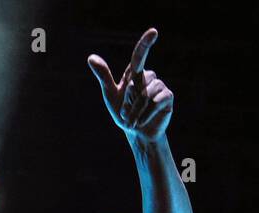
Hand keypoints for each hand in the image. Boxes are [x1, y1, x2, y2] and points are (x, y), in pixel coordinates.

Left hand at [87, 28, 172, 142]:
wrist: (138, 133)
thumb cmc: (124, 114)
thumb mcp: (110, 94)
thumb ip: (104, 76)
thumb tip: (91, 57)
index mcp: (135, 74)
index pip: (139, 55)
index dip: (146, 42)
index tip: (154, 32)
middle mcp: (148, 77)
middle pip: (135, 85)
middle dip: (128, 102)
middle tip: (126, 114)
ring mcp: (160, 86)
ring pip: (145, 95)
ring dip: (136, 111)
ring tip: (134, 120)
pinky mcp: (168, 97)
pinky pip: (155, 102)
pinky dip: (146, 113)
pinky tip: (143, 120)